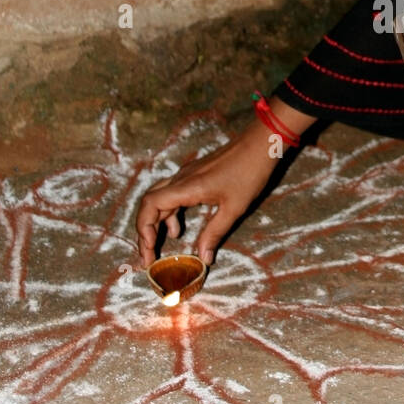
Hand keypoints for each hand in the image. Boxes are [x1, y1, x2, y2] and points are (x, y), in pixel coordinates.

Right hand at [135, 100, 313, 266]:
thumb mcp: (234, 208)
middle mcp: (181, 179)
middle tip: (148, 256)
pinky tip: (178, 228)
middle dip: (144, 230)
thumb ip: (215, 233)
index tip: (150, 249)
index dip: (144, 229)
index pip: (150, 205)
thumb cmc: (249, 173)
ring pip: (159, 198)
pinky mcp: (194, 174)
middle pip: (149, 203)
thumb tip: (203, 258)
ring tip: (159, 245)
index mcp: (187, 187)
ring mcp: (186, 175)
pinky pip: (171, 194)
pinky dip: (169, 213)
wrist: (259, 145)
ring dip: (155, 222)